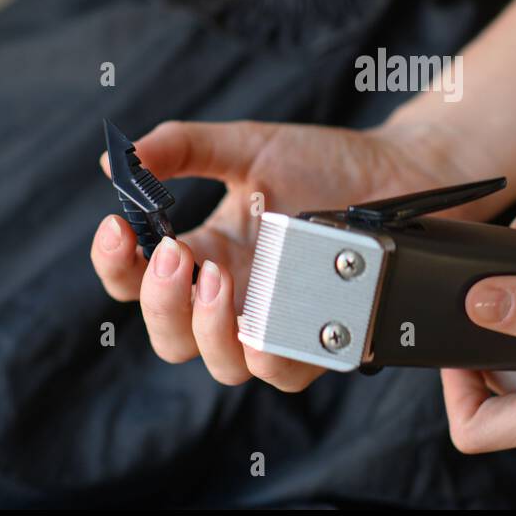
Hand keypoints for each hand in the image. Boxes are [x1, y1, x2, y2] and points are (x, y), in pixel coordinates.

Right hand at [90, 118, 503, 390]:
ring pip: (223, 364)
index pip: (137, 281)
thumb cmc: (325, 163)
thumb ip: (184, 148)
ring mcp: (278, 324)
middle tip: (175, 254)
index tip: (117, 226)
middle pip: (171, 335)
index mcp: (205, 254)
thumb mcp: (247, 146)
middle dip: (161, 301)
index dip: (116, 264)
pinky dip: (270, 351)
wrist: (400, 170)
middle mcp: (235, 299)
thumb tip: (116, 159)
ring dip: (209, 328)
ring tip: (219, 279)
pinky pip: (287, 369)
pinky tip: (267, 321)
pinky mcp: (322, 337)